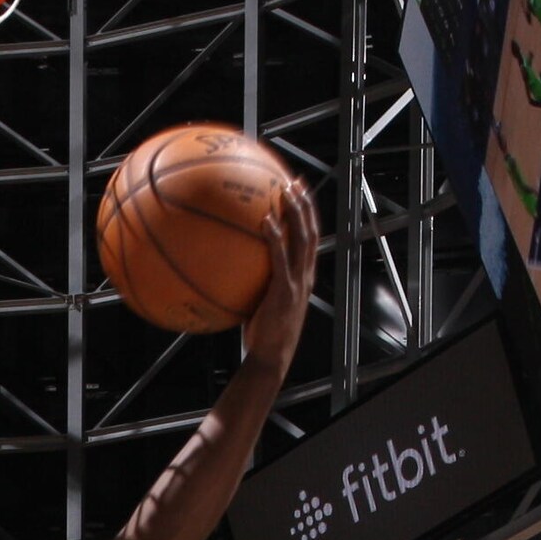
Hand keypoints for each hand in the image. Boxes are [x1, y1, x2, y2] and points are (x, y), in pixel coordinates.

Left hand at [235, 185, 321, 375]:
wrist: (271, 358)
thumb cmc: (261, 334)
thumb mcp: (260, 302)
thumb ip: (253, 281)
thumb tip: (229, 264)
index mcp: (302, 277)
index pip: (310, 239)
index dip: (307, 214)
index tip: (297, 192)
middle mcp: (305, 275)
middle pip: (311, 231)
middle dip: (305, 204)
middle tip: (294, 181)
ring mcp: (297, 282)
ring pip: (303, 239)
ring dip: (296, 212)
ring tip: (285, 190)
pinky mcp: (285, 291)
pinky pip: (281, 258)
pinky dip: (277, 237)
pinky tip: (266, 220)